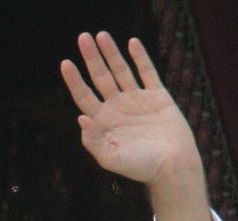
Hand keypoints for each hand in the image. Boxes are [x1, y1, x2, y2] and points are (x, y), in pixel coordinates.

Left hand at [60, 31, 212, 220]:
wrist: (172, 167)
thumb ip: (93, 141)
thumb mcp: (110, 158)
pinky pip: (147, 72)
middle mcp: (117, 107)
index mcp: (103, 121)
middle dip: (91, 57)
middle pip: (100, 77)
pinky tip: (132, 43)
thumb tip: (81, 117)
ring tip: (101, 35)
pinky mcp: (157, 96)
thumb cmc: (139, 167)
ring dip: (111, 53)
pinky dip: (140, 57)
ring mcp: (137, 100)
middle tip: (83, 37)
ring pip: (121, 70)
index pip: (84, 95)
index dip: (74, 80)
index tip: (65, 63)